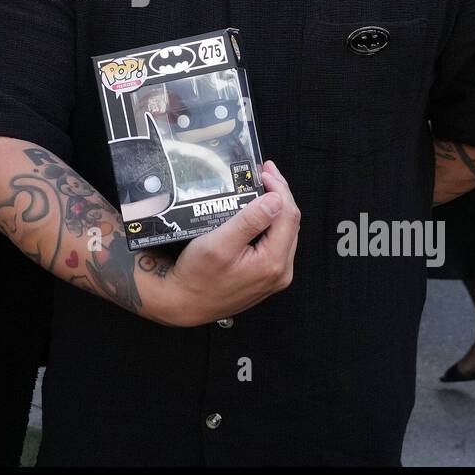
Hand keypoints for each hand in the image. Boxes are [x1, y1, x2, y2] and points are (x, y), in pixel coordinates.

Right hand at [146, 160, 299, 326]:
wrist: (184, 303)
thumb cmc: (197, 276)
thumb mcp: (219, 243)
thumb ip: (250, 221)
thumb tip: (276, 200)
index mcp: (273, 262)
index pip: (288, 216)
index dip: (279, 189)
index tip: (264, 171)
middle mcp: (280, 271)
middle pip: (290, 223)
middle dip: (279, 194)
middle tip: (264, 172)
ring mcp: (274, 276)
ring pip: (284, 233)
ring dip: (275, 207)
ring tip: (262, 186)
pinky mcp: (265, 277)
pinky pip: (276, 244)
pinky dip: (270, 223)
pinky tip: (258, 211)